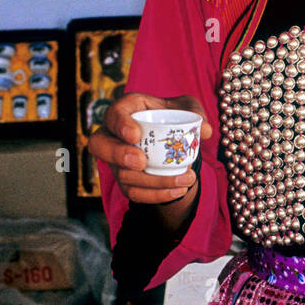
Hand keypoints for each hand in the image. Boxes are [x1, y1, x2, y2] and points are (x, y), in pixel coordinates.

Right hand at [89, 93, 211, 222]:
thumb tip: (204, 130)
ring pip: (122, 175)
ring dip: (152, 181)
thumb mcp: (188, 108)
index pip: (114, 113)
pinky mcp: (126, 180)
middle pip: (100, 145)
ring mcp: (116, 160)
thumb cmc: (175, 116)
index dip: (120, 124)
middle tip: (141, 162)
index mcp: (127, 110)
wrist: (174, 139)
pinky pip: (134, 193)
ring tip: (184, 179)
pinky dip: (156, 195)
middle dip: (118, 155)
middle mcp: (114, 134)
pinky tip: (179, 191)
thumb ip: (196, 113)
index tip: (134, 134)